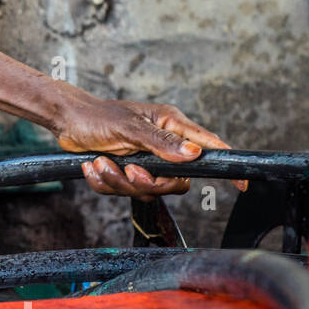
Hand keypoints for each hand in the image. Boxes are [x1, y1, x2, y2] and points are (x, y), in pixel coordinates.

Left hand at [53, 98, 245, 198]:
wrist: (67, 122)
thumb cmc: (97, 116)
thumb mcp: (129, 127)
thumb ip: (161, 142)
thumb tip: (195, 152)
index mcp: (170, 125)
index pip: (207, 146)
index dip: (224, 164)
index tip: (241, 184)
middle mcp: (162, 145)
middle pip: (175, 182)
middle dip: (147, 183)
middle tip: (128, 168)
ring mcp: (145, 160)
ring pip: (146, 190)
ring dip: (118, 181)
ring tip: (101, 162)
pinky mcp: (126, 172)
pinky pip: (123, 192)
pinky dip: (104, 182)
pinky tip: (93, 166)